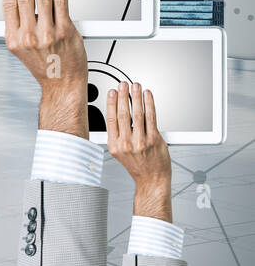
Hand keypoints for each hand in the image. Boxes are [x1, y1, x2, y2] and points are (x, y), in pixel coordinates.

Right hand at [3, 0, 88, 136]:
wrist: (62, 83)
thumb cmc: (45, 67)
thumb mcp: (21, 50)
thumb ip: (19, 26)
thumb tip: (21, 2)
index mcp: (14, 39)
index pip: (8, 5)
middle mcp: (30, 36)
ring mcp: (49, 34)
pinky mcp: (67, 31)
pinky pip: (62, 2)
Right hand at [107, 83, 172, 222]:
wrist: (152, 180)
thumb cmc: (138, 167)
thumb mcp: (120, 153)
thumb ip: (119, 136)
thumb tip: (120, 115)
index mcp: (115, 146)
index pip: (111, 119)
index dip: (111, 103)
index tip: (112, 92)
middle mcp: (127, 143)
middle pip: (123, 114)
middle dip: (123, 96)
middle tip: (123, 85)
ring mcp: (141, 142)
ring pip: (137, 114)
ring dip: (136, 97)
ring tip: (136, 87)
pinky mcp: (155, 140)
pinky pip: (151, 118)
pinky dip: (149, 104)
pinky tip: (148, 96)